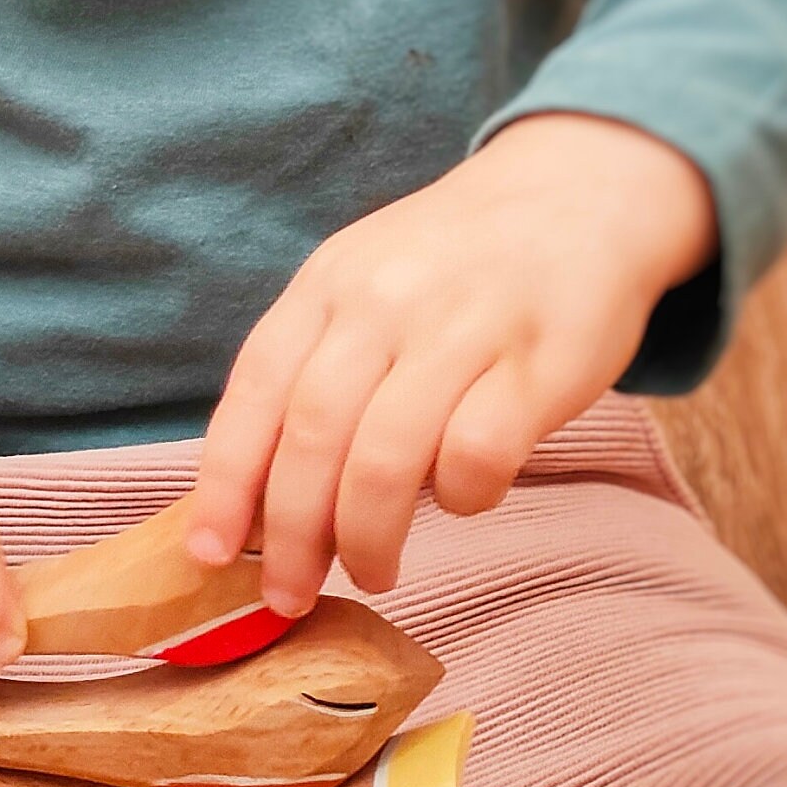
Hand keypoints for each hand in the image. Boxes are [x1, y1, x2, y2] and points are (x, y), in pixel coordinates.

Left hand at [186, 114, 715, 616]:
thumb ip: (316, 364)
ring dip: (366, 538)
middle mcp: (386, 300)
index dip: (224, 481)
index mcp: (329, 283)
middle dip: (290, 535)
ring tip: (374, 571)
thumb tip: (259, 495)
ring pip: (384, 460)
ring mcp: (464, 328)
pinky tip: (464, 496)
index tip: (207, 554)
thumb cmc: (456, 262)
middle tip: (289, 596)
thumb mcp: (366, 279)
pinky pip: (476, 457)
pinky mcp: (540, 363)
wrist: (579, 190)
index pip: (255, 391)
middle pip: (312, 438)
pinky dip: (460, 498)